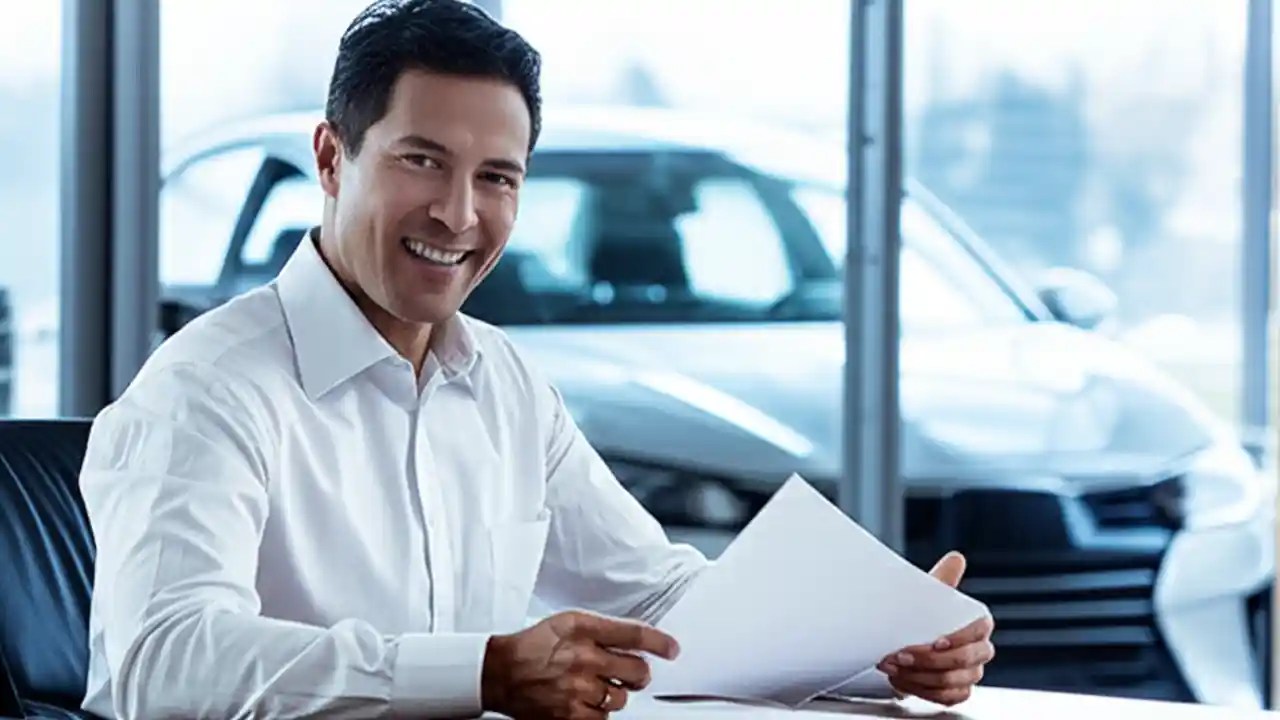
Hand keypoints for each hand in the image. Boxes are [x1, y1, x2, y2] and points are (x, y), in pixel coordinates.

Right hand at [481, 609, 679, 718]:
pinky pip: (603, 717)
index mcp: (583, 629)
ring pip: (622, 697)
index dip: (659, 642)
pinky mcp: (570, 715)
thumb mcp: (567, 622)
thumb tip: (635, 638)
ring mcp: (577, 689)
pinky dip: (598, 711)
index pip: (634, 634)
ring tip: (594, 686)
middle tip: (631, 672)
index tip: (672, 649)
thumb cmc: (533, 646)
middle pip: (637, 670)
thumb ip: (601, 628)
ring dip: (615, 693)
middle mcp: (583, 658)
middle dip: (638, 673)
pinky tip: (584, 700)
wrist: (500, 672)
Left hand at [877, 551, 995, 705]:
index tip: (935, 641)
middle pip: (965, 660)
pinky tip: (902, 678)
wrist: (908, 640)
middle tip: (900, 654)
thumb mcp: (930, 596)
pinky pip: (947, 697)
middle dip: (929, 659)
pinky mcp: (958, 691)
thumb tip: (956, 558)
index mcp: (978, 624)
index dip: (958, 638)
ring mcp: (970, 673)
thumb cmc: (922, 615)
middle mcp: (979, 650)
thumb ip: (944, 578)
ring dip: (919, 675)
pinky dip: (922, 689)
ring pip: (953, 681)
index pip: (978, 631)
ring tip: (893, 665)